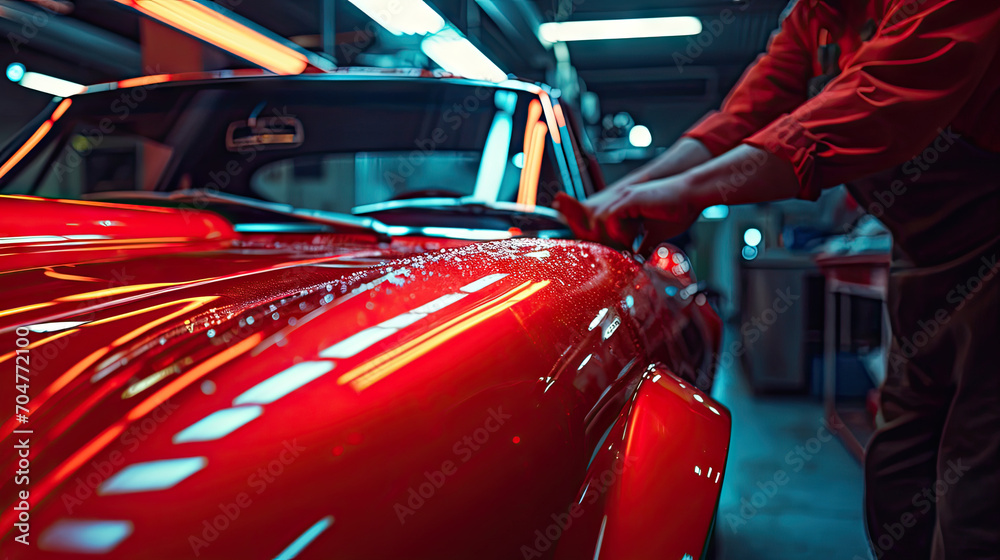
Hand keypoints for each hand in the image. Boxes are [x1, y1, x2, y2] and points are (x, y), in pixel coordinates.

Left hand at [554, 176, 702, 253]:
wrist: (693, 195)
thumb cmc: (679, 212)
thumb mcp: (655, 234)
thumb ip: (641, 246)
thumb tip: (636, 263)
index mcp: (624, 208)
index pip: (601, 224)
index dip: (600, 239)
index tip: (608, 253)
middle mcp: (620, 201)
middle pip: (593, 221)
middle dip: (597, 239)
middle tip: (615, 254)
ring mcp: (623, 198)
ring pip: (599, 220)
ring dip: (610, 236)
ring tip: (627, 244)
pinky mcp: (630, 199)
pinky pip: (611, 217)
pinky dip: (618, 230)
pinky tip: (632, 236)